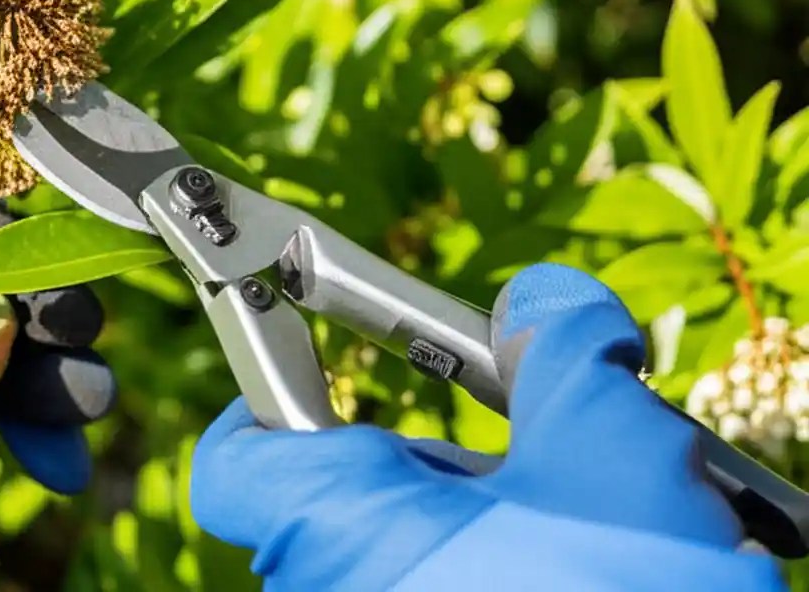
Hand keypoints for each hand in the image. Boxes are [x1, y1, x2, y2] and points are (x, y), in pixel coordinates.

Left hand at [191, 263, 786, 590]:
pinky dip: (463, 577)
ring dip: (451, 534)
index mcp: (341, 525)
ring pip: (377, 563)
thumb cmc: (632, 588)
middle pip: (327, 508)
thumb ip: (562, 354)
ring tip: (550, 534)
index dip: (267, 401)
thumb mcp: (614, 452)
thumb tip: (539, 303)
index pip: (234, 464)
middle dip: (410, 473)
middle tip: (504, 468)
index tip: (307, 364)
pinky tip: (549, 579)